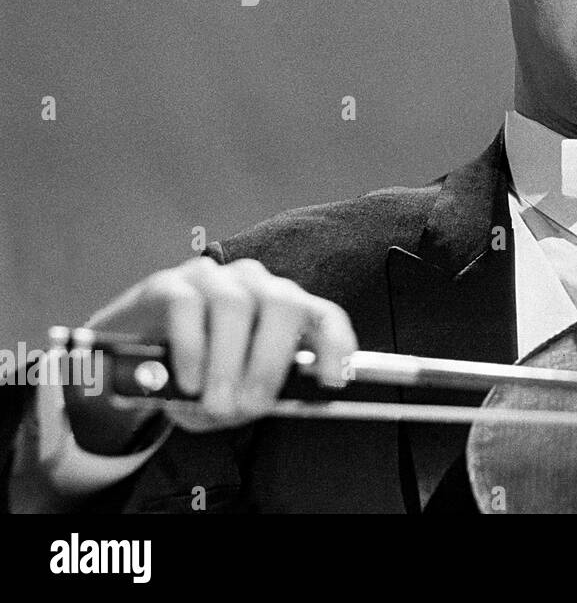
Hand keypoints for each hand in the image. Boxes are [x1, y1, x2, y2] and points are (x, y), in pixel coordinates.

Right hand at [65, 257, 356, 452]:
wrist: (131, 364)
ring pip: (235, 305)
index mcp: (283, 309)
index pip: (323, 315)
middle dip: (269, 361)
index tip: (333, 381)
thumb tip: (254, 403)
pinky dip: (191, 348)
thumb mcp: (234, 393)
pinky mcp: (168, 283)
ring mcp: (213, 279)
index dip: (335, 344)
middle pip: (282, 304)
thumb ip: (252, 396)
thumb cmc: (198, 377)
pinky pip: (187, 305)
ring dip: (228, 361)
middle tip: (249, 406)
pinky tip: (189, 380)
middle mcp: (255, 285)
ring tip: (215, 401)